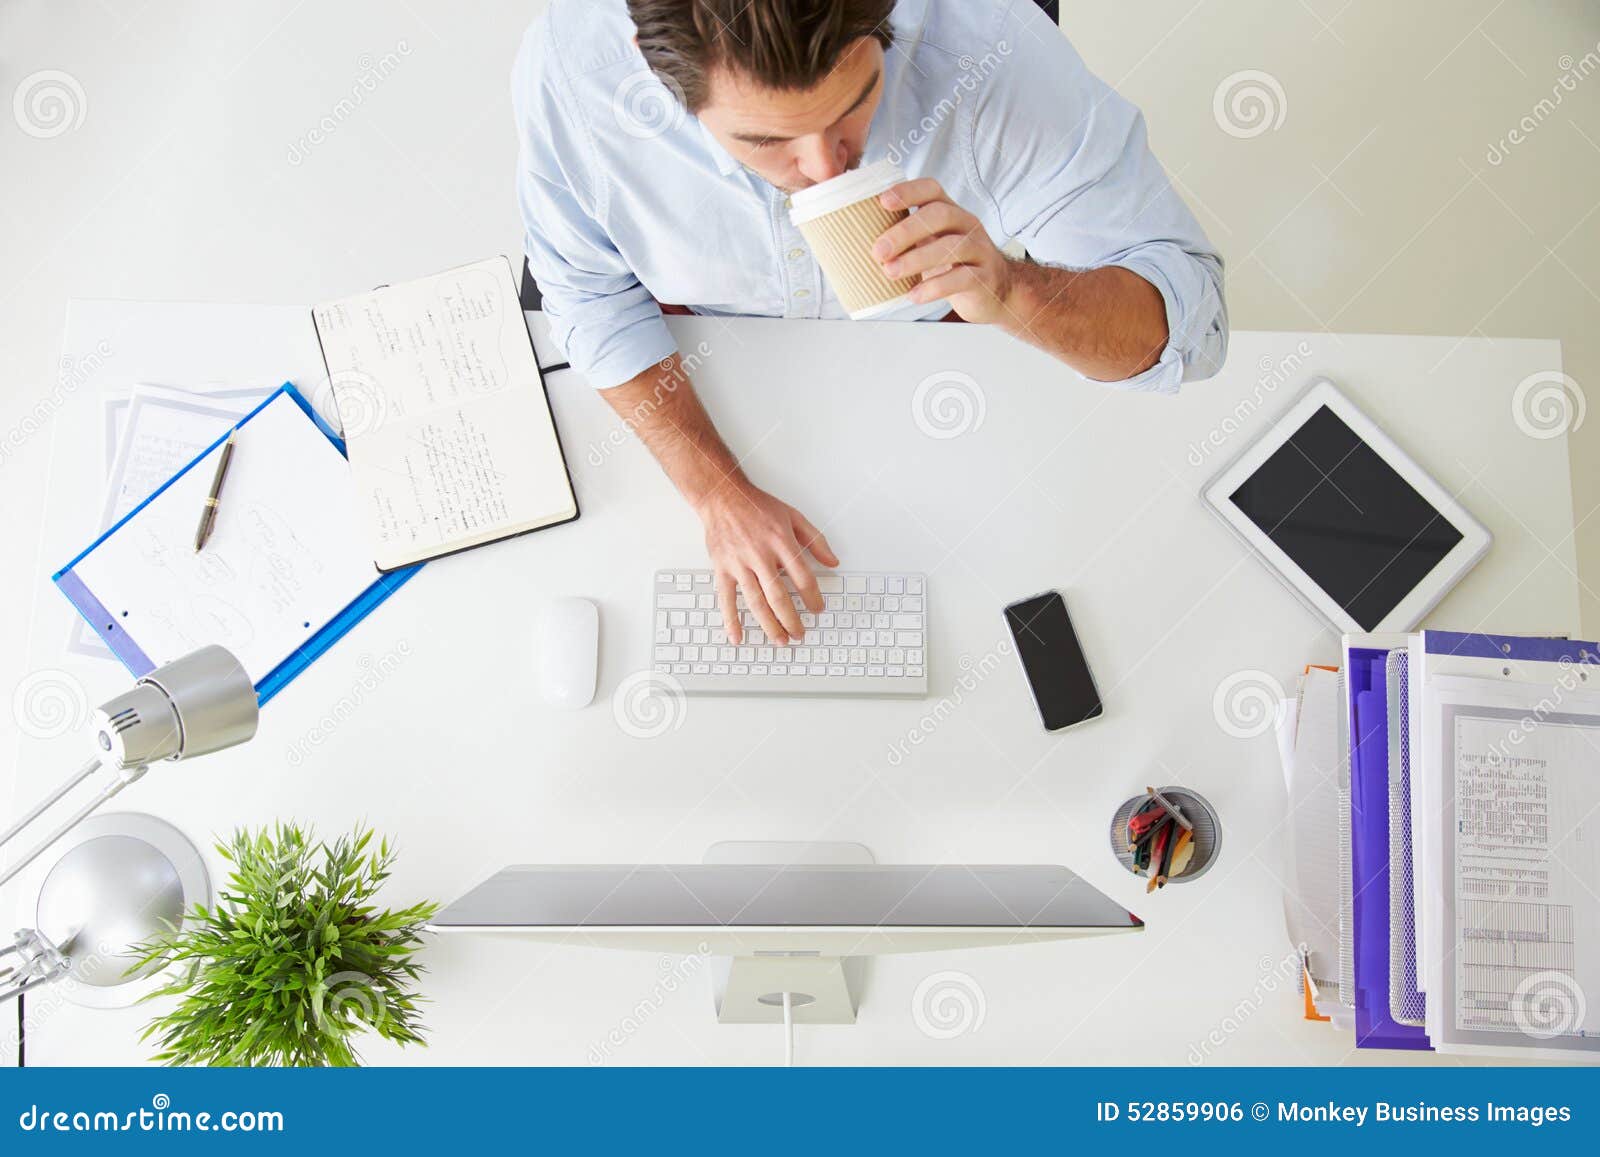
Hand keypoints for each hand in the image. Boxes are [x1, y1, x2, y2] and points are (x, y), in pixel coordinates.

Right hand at [696, 482, 838, 644]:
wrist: (722, 497)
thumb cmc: (757, 506)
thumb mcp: (793, 516)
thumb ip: (815, 540)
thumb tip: (833, 562)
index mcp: (781, 542)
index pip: (802, 577)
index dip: (812, 597)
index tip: (818, 609)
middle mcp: (760, 555)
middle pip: (779, 596)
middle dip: (792, 620)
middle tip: (800, 634)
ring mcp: (739, 564)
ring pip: (756, 602)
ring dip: (769, 625)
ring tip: (780, 640)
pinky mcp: (722, 569)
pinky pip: (726, 599)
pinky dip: (731, 621)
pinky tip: (738, 636)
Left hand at [873, 179, 1016, 324]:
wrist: (994, 291)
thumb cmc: (953, 265)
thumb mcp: (932, 244)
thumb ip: (907, 238)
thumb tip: (856, 240)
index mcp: (950, 211)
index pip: (931, 189)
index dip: (908, 191)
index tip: (882, 202)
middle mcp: (967, 224)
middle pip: (939, 215)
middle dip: (905, 231)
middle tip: (878, 251)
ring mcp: (979, 250)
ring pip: (951, 246)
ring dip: (915, 260)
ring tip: (890, 273)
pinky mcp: (984, 277)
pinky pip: (961, 278)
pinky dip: (934, 287)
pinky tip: (914, 295)